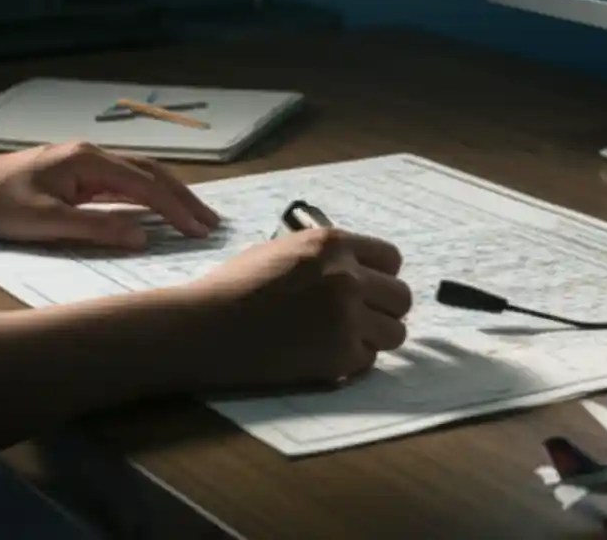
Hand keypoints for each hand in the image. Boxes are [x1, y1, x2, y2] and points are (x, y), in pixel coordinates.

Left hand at [0, 141, 218, 248]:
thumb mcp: (45, 222)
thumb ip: (96, 228)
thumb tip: (143, 236)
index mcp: (89, 161)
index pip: (146, 185)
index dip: (176, 209)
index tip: (200, 231)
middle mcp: (94, 154)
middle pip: (152, 173)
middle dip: (184, 198)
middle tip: (212, 223)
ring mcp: (88, 161)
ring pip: (143, 174)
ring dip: (172, 194)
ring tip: (197, 216)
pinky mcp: (82, 172)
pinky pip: (127, 180)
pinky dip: (152, 193)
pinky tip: (162, 208)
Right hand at [176, 227, 411, 386]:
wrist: (205, 327)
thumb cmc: (234, 286)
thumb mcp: (284, 250)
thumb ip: (325, 257)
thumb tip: (356, 269)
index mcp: (334, 244)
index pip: (392, 258)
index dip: (380, 276)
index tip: (366, 290)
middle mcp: (347, 276)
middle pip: (401, 297)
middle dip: (383, 309)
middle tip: (358, 320)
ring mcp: (347, 317)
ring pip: (396, 332)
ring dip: (373, 338)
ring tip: (341, 340)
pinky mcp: (340, 355)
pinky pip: (370, 360)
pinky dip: (351, 362)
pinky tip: (322, 356)